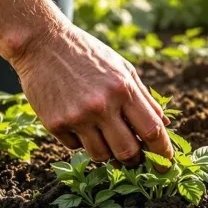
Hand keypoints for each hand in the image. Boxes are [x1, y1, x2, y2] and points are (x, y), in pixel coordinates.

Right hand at [9, 23, 171, 165]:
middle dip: (135, 160)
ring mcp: (77, 116)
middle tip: (134, 157)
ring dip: (108, 153)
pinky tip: (78, 121)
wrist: (41, 43)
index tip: (166, 164)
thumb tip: (165, 125)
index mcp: (123, 89)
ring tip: (104, 135)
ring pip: (101, 156)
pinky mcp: (55, 124)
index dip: (163, 152)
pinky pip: (75, 147)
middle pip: (128, 152)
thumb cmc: (87, 54)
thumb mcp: (122, 68)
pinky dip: (81, 141)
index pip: (152, 131)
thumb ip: (144, 98)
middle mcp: (102, 105)